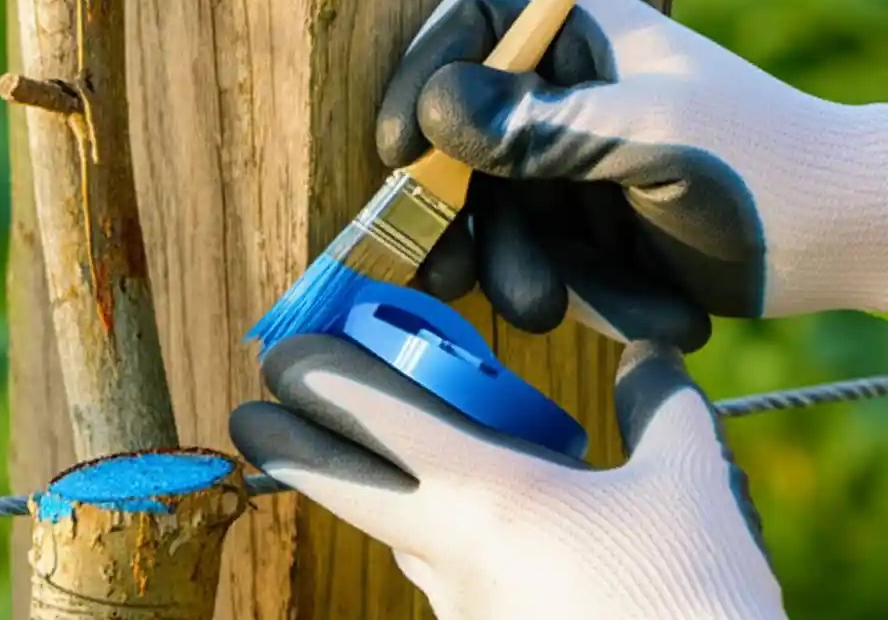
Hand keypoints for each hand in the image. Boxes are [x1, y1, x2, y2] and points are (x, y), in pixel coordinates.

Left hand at [230, 336, 786, 619]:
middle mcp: (447, 556)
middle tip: (253, 415)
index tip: (283, 354)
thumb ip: (662, 406)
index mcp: (483, 495)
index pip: (364, 416)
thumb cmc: (695, 601)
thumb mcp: (692, 488)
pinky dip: (452, 539)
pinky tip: (507, 530)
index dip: (314, 375)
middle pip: (340, 486)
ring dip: (387, 489)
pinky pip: (448, 578)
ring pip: (400, 534)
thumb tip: (649, 354)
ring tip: (424, 447)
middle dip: (288, 444)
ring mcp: (458, 611)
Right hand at [378, 0, 887, 350]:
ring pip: (494, 217)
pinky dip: (576, 295)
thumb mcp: (651, 134)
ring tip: (547, 309)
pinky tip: (644, 313)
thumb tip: (435, 111)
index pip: (470, 32)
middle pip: (461, 143)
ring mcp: (572, 168)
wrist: (846, 240)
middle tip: (445, 273)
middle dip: (455, 215)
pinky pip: (542, 263)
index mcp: (582, 42)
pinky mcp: (587, 231)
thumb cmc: (765, 162)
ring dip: (512, 270)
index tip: (400, 154)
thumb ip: (544, 127)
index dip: (420, 83)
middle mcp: (565, 100)